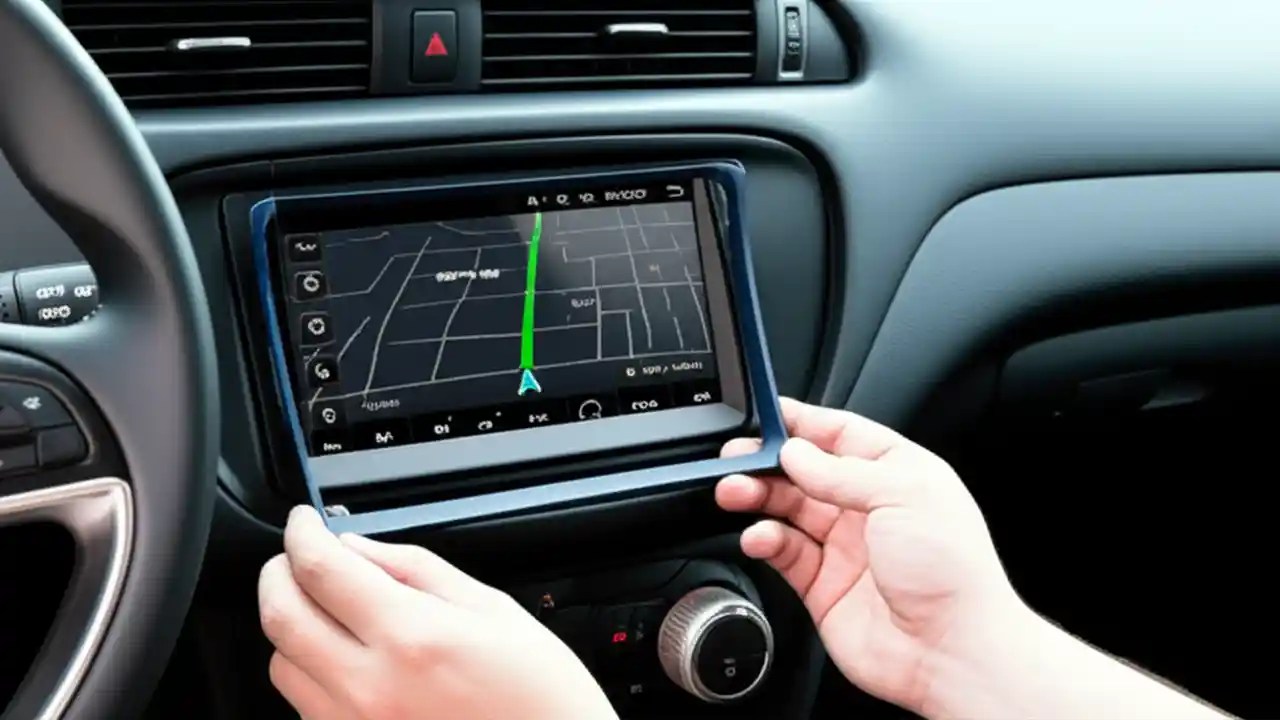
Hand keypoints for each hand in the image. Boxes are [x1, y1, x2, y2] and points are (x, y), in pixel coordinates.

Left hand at [258, 506, 616, 719]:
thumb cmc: (537, 695)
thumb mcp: (492, 610)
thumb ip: (415, 570)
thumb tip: (356, 546)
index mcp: (411, 637)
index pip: (321, 569)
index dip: (302, 533)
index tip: (305, 522)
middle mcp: (370, 688)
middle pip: (280, 615)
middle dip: (279, 572)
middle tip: (299, 556)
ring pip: (282, 664)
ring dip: (294, 627)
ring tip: (331, 613)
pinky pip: (304, 706)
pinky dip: (312, 673)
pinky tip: (347, 659)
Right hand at [716, 398, 1020, 713]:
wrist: (951, 651)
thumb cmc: (952, 573)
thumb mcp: (903, 494)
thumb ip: (841, 471)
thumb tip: (796, 452)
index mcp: (898, 474)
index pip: (841, 434)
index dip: (802, 423)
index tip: (764, 415)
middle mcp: (870, 508)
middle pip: (805, 472)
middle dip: (768, 461)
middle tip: (736, 457)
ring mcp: (845, 547)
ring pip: (788, 510)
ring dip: (758, 497)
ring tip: (733, 492)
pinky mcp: (823, 585)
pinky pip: (784, 552)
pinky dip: (765, 540)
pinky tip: (759, 537)